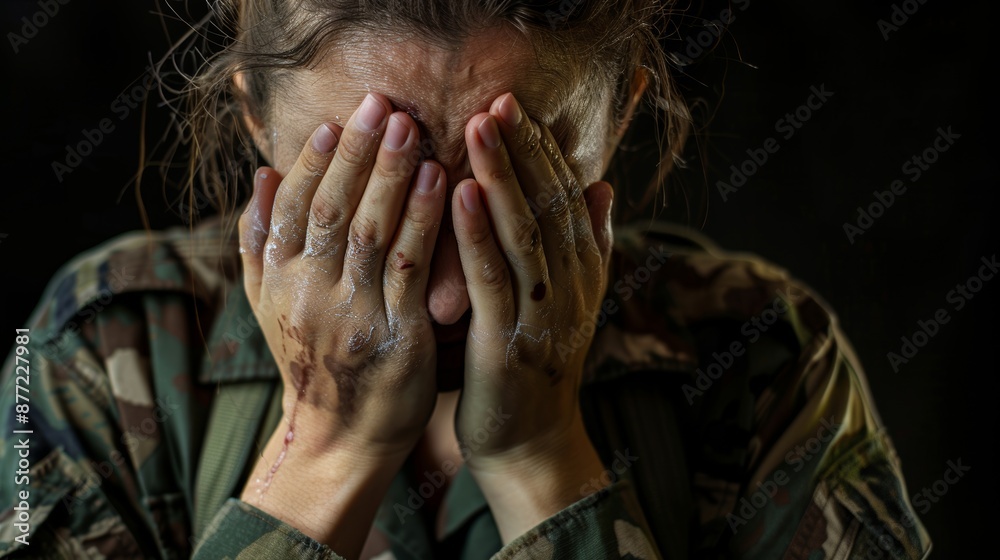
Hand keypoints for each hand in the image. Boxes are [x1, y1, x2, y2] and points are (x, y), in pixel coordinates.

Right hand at [237, 93, 445, 552]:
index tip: (335, 121)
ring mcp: (351, 312)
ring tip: (409, 127)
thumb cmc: (312, 363)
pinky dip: (421, 219)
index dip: (314, 160)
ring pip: (369, 230)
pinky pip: (409, 267)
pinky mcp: (395, 333)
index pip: (293, 206)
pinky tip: (438, 181)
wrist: (339, 438)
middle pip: (331, 208)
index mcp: (277, 281)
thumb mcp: (270, 306)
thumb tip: (261, 176)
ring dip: (389, 174)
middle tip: (380, 103)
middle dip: (356, 152)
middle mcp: (308, 292)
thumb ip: (260, 243)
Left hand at [450, 93, 613, 539]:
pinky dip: (478, 234)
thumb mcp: (571, 301)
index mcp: (583, 272)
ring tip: (481, 127)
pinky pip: (494, 279)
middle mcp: (571, 287)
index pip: (566, 196)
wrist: (531, 443)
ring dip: (504, 177)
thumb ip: (591, 244)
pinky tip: (462, 193)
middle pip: (550, 205)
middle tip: (499, 99)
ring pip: (526, 234)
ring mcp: (543, 315)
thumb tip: (604, 186)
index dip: (542, 149)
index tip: (516, 105)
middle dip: (525, 150)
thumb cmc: (537, 366)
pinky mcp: (508, 342)